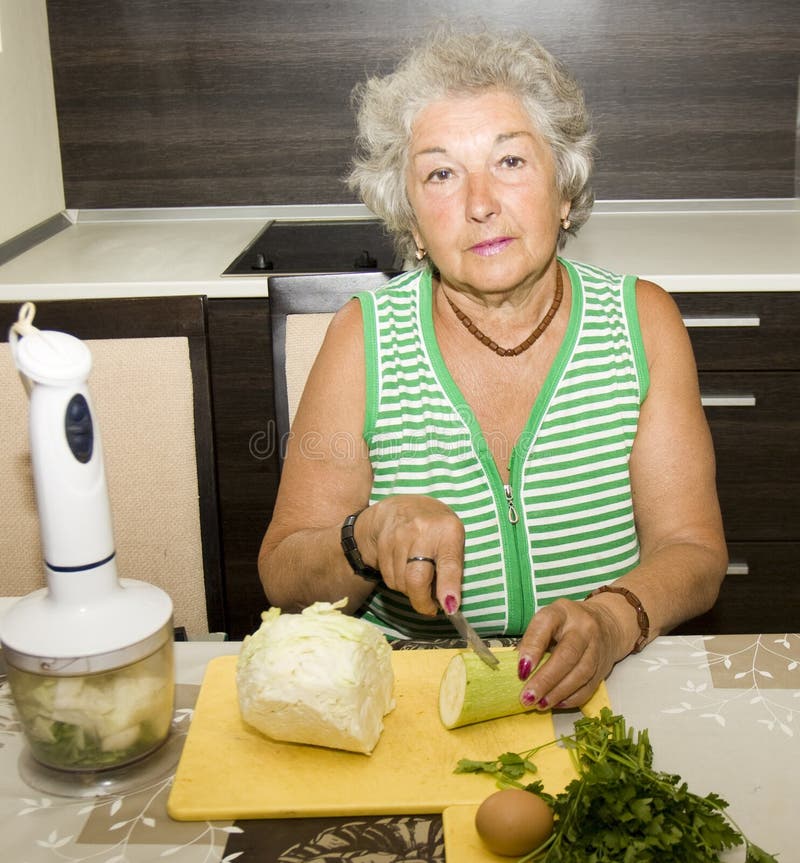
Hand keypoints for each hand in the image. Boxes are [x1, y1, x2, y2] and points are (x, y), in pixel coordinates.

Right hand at [358, 495, 464, 615]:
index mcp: (448, 530)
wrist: (401, 506)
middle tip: (429, 608)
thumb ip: (452, 567)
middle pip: (417, 579)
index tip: (450, 607)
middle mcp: (423, 531)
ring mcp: (399, 536)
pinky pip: (389, 578)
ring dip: (409, 591)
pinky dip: (397, 583)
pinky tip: (403, 569)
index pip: (449, 564)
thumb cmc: (434, 528)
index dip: (448, 588)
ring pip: (400, 583)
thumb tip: (448, 603)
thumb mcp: (451, 539)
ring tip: (417, 578)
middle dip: (422, 602)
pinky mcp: (382, 542)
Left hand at [516, 598, 623, 708]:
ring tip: (540, 704)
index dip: (532, 648)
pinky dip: (571, 698)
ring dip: (558, 693)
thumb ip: (533, 640)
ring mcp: (597, 647)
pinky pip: (589, 686)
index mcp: (561, 612)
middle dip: (545, 680)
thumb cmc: (566, 624)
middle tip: (528, 697)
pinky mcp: (604, 666)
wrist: (606, 623)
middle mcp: (582, 627)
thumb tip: (519, 669)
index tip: (521, 671)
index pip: (545, 626)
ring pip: (580, 674)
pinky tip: (556, 704)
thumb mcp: (547, 621)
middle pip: (567, 655)